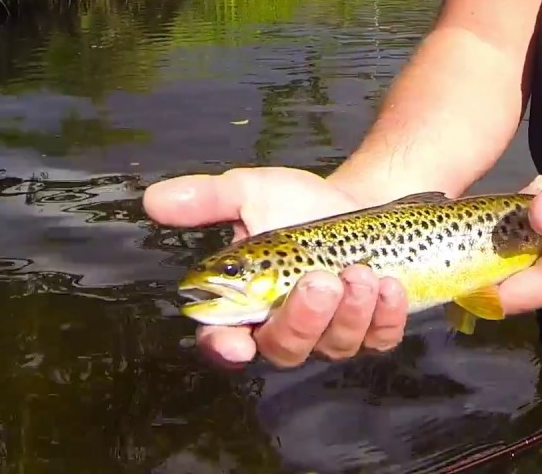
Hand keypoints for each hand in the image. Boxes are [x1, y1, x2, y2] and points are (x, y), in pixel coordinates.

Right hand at [143, 167, 409, 368]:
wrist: (363, 198)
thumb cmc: (300, 203)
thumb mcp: (251, 192)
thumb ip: (207, 200)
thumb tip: (153, 200)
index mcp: (246, 304)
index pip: (223, 341)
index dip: (225, 348)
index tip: (235, 342)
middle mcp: (285, 327)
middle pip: (285, 348)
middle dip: (303, 319)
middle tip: (320, 280)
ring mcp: (331, 335)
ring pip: (336, 345)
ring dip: (350, 311)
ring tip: (360, 270)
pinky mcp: (373, 331)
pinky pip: (379, 338)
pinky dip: (385, 315)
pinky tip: (388, 284)